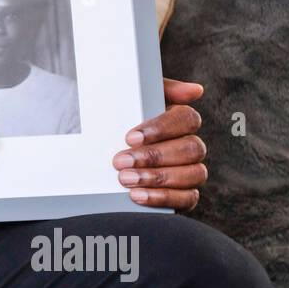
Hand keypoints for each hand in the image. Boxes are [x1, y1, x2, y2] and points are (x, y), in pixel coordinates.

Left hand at [112, 78, 207, 210]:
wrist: (93, 158)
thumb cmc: (116, 123)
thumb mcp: (130, 100)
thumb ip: (158, 89)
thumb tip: (196, 91)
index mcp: (179, 120)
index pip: (188, 119)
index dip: (161, 128)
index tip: (130, 137)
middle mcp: (190, 144)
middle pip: (191, 148)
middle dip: (154, 156)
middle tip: (120, 161)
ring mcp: (190, 171)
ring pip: (194, 173)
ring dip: (158, 177)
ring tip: (126, 179)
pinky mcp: (184, 195)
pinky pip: (188, 198)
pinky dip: (163, 197)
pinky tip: (138, 195)